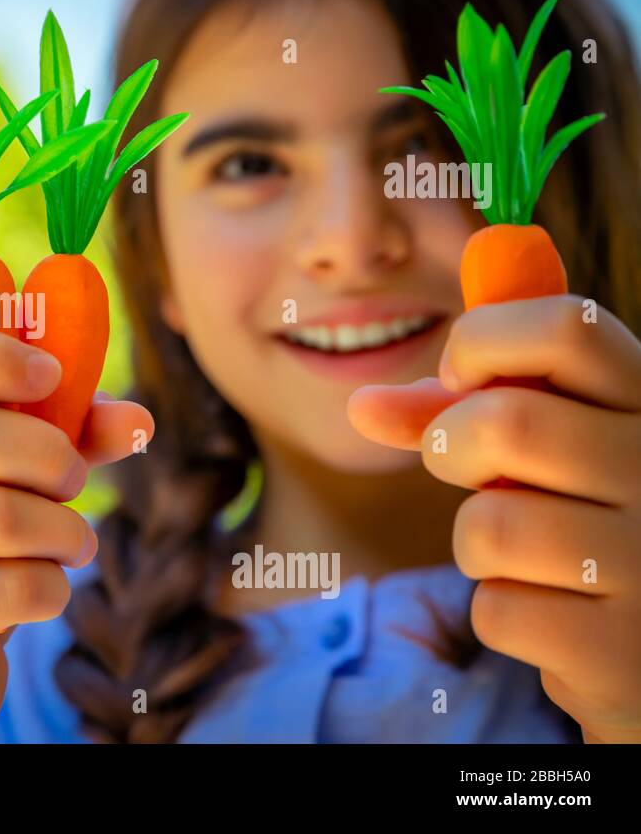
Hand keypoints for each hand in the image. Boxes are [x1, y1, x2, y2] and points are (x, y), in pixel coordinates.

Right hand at [0, 318, 152, 741]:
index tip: (50, 376)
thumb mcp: (11, 474)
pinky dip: (50, 588)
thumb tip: (141, 419)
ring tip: (74, 542)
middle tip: (74, 480)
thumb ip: (67, 432)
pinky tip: (46, 591)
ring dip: (61, 529)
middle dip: (48, 454)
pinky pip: (4, 588)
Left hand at [348, 295, 640, 742]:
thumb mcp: (541, 449)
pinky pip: (499, 610)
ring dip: (475, 543)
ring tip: (525, 556)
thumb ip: (455, 413)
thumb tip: (360, 404)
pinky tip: (553, 615)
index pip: (569, 327)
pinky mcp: (621, 648)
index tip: (459, 381)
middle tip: (474, 474)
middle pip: (508, 423)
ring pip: (491, 526)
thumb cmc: (582, 523)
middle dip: (452, 450)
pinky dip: (501, 613)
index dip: (484, 342)